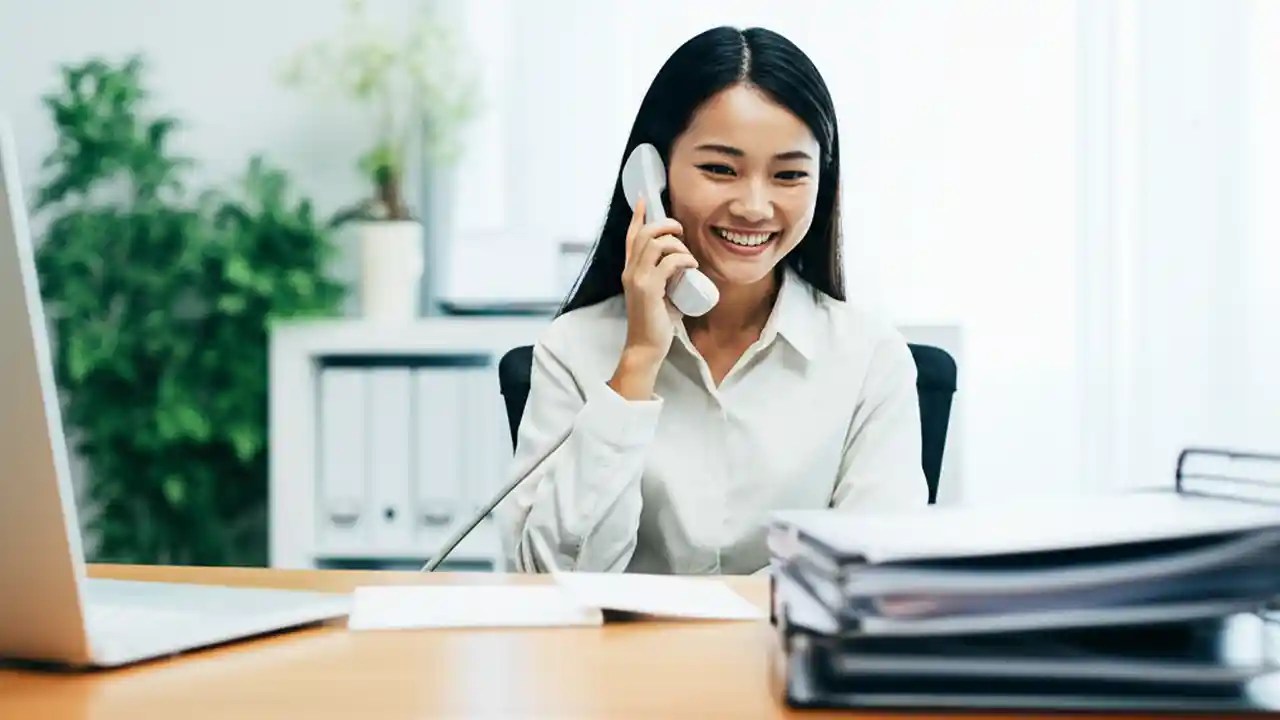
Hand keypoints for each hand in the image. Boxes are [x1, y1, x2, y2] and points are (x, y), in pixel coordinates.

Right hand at [608, 196, 698, 399]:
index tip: (645, 199)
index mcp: (630, 270)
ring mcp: (637, 279)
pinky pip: (668, 262)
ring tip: (688, 255)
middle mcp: (629, 270)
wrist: (646, 346)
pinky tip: (692, 266)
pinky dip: (683, 259)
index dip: (638, 216)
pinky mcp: (648, 288)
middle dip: (665, 224)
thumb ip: (665, 276)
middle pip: (644, 233)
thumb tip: (685, 265)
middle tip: (681, 230)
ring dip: (676, 243)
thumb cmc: (655, 322)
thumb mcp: (660, 292)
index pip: (631, 236)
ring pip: (655, 243)